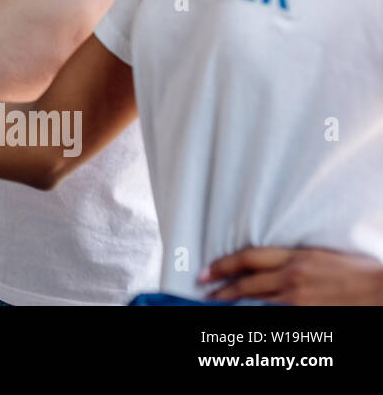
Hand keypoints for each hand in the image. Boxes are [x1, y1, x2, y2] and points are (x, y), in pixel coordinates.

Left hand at [202, 246, 382, 304]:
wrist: (380, 289)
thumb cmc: (356, 270)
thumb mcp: (319, 256)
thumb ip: (293, 259)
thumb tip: (269, 266)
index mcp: (295, 256)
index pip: (248, 257)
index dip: (223, 264)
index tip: (206, 271)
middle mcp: (292, 276)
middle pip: (246, 281)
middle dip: (221, 287)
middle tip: (204, 291)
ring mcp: (297, 297)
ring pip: (256, 300)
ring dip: (234, 302)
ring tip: (216, 304)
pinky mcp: (305, 312)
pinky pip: (272, 313)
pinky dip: (257, 312)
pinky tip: (245, 313)